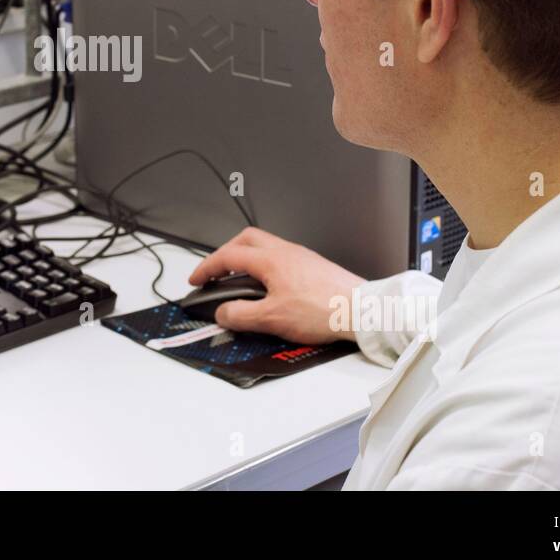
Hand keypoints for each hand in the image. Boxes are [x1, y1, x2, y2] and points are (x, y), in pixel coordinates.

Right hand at [188, 227, 365, 344]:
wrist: (363, 311)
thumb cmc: (324, 310)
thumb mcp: (273, 319)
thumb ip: (241, 315)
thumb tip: (223, 313)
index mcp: (271, 260)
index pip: (228, 256)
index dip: (207, 267)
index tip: (196, 279)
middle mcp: (285, 252)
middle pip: (246, 240)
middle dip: (225, 253)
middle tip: (215, 271)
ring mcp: (301, 256)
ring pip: (265, 246)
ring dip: (246, 258)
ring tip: (240, 280)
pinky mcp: (313, 266)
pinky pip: (280, 257)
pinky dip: (265, 266)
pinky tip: (269, 286)